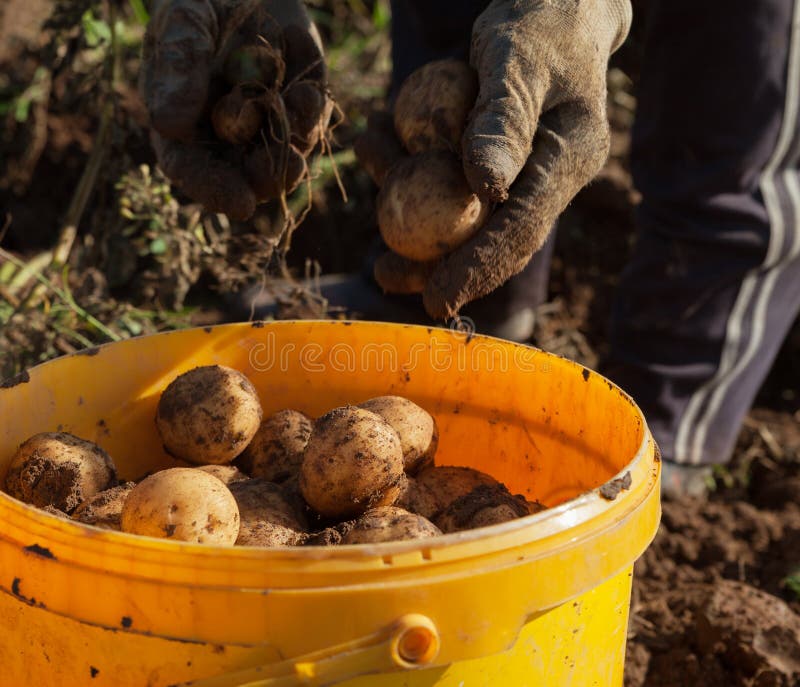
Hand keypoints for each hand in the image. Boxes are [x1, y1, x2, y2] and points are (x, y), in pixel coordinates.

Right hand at [141, 0, 326, 220]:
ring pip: (285, 156)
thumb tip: (168, 125)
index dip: (215, 190)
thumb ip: (176, 65)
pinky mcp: (299, 113)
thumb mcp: (183, 22)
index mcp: (184, 130)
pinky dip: (313, 110)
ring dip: (298, 139)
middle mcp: (225, 140)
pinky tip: (307, 85)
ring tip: (302, 99)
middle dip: (271, 177)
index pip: (193, 171)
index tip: (240, 203)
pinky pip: (310, 124)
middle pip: (247, 177)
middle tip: (291, 168)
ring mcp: (266, 129)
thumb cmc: (199, 5)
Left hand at [361, 0, 631, 318]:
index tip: (436, 300)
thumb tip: (485, 190)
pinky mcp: (494, 157)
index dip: (477, 269)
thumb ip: (504, 121)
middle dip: (436, 264)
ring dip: (408, 201)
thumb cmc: (543, 18)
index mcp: (570, 159)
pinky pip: (448, 176)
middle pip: (490, 238)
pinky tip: (377, 142)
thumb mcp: (520, 59)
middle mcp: (547, 175)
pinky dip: (410, 165)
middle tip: (382, 275)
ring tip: (367, 156)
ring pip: (462, 211)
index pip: (522, 230)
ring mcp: (520, 169)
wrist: (556, 2)